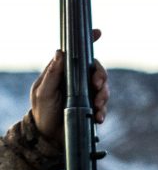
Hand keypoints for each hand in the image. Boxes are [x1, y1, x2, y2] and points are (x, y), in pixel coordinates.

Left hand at [30, 29, 108, 145]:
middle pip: (97, 71)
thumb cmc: (42, 112)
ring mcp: (86, 94)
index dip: (88, 42)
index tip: (97, 32)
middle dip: (101, 76)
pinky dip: (103, 111)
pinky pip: (104, 106)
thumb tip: (60, 52)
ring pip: (104, 88)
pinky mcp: (92, 108)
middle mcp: (77, 81)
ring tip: (97, 106)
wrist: (48, 137)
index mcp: (63, 73)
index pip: (76, 55)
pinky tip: (98, 117)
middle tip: (98, 85)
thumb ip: (52, 74)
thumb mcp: (43, 92)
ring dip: (104, 96)